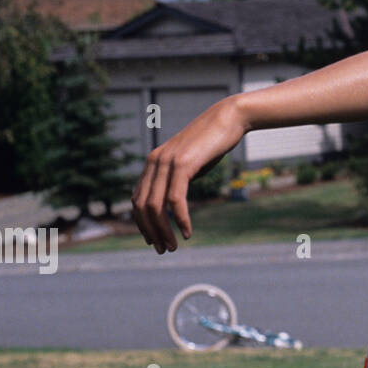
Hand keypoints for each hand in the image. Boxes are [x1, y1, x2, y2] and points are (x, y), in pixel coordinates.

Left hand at [132, 96, 247, 253]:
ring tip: (174, 245)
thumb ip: (179, 178)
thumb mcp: (191, 162)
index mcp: (153, 162)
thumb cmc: (213, 141)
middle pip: (142, 206)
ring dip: (163, 230)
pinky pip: (175, 199)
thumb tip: (174, 201)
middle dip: (151, 231)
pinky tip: (188, 231)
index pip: (138, 199)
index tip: (154, 239)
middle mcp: (154, 162)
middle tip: (164, 249)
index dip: (142, 223)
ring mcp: (167, 162)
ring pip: (155, 205)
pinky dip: (179, 219)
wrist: (229, 118)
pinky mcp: (183, 164)